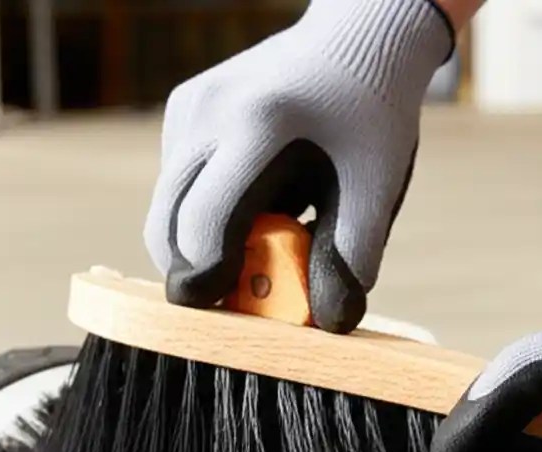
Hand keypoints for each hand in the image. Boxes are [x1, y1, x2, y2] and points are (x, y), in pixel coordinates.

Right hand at [142, 0, 453, 333]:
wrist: (358, 40)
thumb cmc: (372, 115)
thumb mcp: (376, 185)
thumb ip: (353, 254)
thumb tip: (331, 321)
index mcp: (258, 124)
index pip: (204, 225)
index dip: (209, 279)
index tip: (230, 310)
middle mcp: (208, 110)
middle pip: (166, 224)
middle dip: (197, 271)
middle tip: (242, 293)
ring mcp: (187, 105)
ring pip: (166, 208)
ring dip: (202, 242)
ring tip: (266, 233)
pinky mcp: (181, 106)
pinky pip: (174, 184)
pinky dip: (203, 211)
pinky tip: (254, 199)